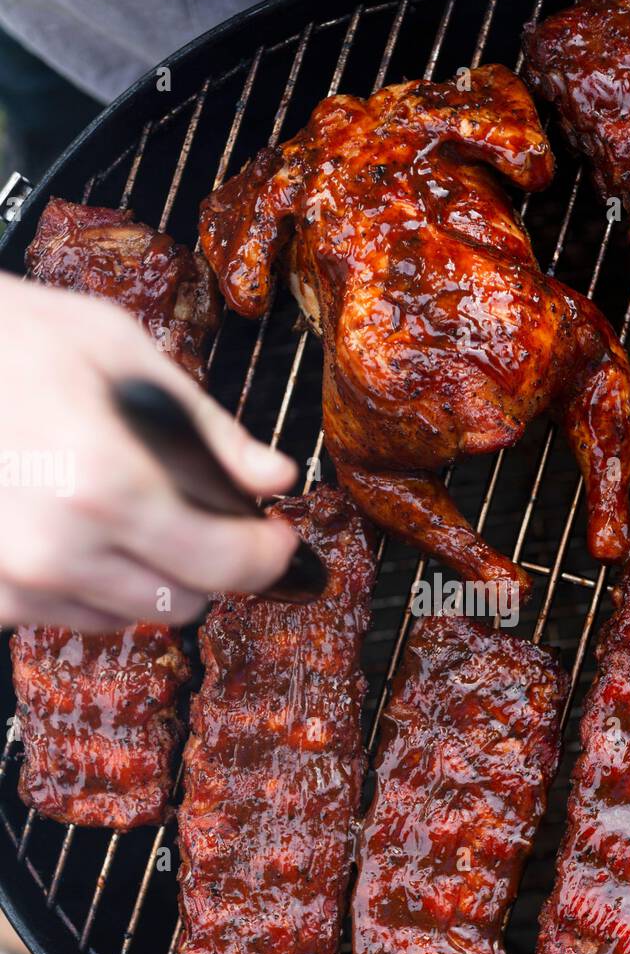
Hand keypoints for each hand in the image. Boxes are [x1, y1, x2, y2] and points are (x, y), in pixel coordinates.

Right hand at [0, 275, 298, 628]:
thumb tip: (272, 478)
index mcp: (104, 482)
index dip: (267, 555)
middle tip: (206, 517)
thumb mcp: (118, 349)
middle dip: (211, 564)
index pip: (224, 563)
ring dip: (149, 576)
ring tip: (124, 509)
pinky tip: (76, 527)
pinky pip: (71, 614)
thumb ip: (207, 428)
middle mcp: (58, 548)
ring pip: (130, 616)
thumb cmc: (6, 337)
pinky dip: (92, 583)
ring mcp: (15, 581)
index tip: (279, 540)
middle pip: (184, 602)